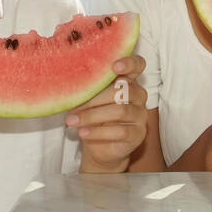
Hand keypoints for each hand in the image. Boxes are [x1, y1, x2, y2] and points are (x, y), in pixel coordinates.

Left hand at [73, 55, 149, 172]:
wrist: (99, 147)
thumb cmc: (94, 117)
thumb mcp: (89, 100)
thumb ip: (88, 88)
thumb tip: (71, 81)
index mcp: (128, 81)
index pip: (138, 65)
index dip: (129, 63)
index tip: (114, 66)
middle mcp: (138, 95)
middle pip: (123, 90)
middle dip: (95, 98)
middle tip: (73, 106)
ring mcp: (140, 115)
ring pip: (120, 111)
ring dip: (92, 116)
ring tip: (72, 121)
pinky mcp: (138, 134)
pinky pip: (121, 131)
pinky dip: (98, 132)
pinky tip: (83, 132)